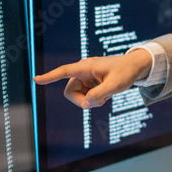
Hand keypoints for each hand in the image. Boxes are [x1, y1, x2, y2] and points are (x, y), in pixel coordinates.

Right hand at [33, 49, 151, 108]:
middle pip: (70, 92)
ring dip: (91, 100)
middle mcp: (83, 71)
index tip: (36, 79)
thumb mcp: (115, 86)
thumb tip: (84, 104)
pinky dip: (95, 99)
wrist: (135, 67)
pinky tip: (106, 94)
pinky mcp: (90, 83)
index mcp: (86, 67)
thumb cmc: (125, 72)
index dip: (50, 77)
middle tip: (99, 102)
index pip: (64, 71)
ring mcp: (86, 77)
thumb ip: (98, 95)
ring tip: (106, 95)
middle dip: (82, 101)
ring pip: (78, 96)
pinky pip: (85, 96)